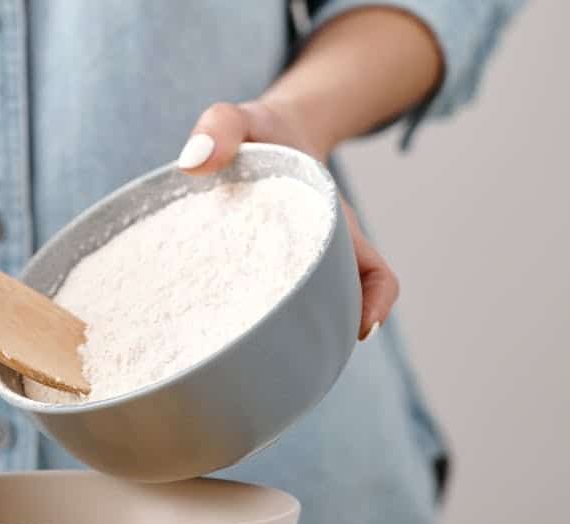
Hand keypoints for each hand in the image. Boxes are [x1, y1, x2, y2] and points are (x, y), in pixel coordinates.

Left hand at [176, 101, 395, 340]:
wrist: (259, 136)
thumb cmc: (259, 131)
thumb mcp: (242, 117)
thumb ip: (221, 126)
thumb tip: (194, 163)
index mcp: (331, 223)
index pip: (373, 272)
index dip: (375, 300)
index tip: (361, 325)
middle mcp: (318, 253)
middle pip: (339, 306)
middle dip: (325, 334)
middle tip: (288, 358)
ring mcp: (287, 269)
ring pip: (303, 315)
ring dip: (287, 338)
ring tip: (251, 361)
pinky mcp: (253, 275)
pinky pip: (263, 308)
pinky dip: (253, 327)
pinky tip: (223, 342)